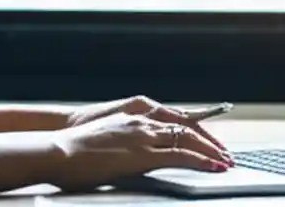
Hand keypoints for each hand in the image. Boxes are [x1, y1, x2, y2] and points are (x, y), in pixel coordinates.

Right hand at [64, 94, 230, 151]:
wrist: (57, 149)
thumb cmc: (72, 149)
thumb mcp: (103, 138)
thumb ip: (121, 141)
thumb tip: (126, 152)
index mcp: (134, 117)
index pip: (174, 120)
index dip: (195, 130)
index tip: (209, 141)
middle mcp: (143, 121)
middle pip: (187, 127)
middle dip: (210, 141)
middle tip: (226, 154)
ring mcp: (144, 136)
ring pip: (189, 139)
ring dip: (211, 151)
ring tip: (227, 162)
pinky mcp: (144, 154)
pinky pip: (181, 155)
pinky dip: (202, 161)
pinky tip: (214, 167)